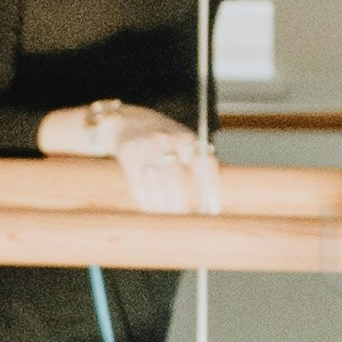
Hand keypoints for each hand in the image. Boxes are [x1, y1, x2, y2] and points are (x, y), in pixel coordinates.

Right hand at [37, 99, 223, 212]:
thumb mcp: (183, 142)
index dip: (211, 186)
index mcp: (187, 138)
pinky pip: (138, 187)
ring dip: (162, 208)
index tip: (213, 209)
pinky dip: (146, 203)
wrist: (128, 121)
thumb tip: (210, 204)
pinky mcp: (128, 155)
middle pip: (175, 178)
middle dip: (180, 205)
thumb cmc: (164, 139)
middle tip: (185, 221)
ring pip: (155, 186)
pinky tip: (152, 210)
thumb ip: (196, 164)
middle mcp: (167, 140)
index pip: (204, 161)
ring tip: (169, 220)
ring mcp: (146, 147)